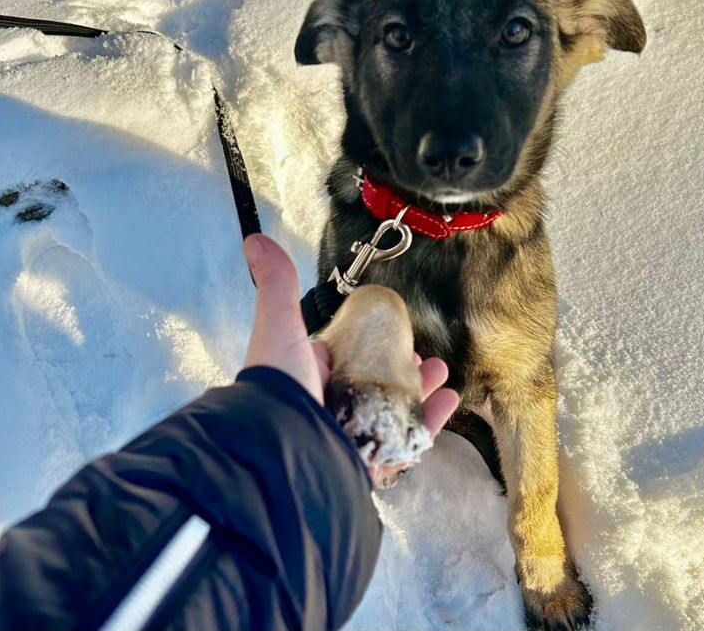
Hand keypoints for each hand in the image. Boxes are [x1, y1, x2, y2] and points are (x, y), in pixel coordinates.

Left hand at [243, 235, 459, 480]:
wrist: (280, 451)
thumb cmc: (279, 387)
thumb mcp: (279, 327)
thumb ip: (278, 285)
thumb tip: (254, 239)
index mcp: (308, 379)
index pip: (347, 360)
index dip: (374, 347)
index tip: (399, 336)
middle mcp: (327, 410)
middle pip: (374, 387)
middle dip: (405, 371)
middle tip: (428, 360)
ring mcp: (349, 438)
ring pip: (392, 413)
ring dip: (422, 392)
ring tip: (443, 375)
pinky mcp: (367, 463)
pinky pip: (402, 442)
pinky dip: (427, 424)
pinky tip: (449, 403)